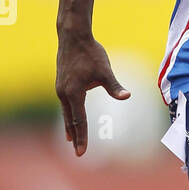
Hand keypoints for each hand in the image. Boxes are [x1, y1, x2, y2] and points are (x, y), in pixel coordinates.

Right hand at [55, 29, 129, 155]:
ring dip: (69, 126)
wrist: (73, 36)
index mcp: (74, 93)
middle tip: (79, 153)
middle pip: (70, 120)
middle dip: (75, 137)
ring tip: (70, 139)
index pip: (80, 121)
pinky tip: (70, 117)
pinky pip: (65, 104)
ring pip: (66, 112)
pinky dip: (68, 114)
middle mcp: (64, 93)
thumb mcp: (105, 71)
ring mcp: (60, 88)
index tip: (82, 153)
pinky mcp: (60, 83)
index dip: (82, 137)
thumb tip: (127, 96)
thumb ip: (114, 86)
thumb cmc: (90, 53)